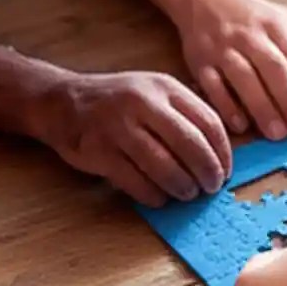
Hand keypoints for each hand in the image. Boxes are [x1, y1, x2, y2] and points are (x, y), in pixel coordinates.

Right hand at [30, 71, 231, 206]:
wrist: (61, 101)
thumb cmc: (119, 101)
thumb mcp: (155, 91)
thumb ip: (186, 113)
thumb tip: (221, 152)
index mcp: (165, 87)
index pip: (208, 122)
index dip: (223, 153)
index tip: (225, 172)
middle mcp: (143, 103)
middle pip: (191, 145)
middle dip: (207, 172)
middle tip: (211, 188)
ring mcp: (119, 126)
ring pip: (164, 166)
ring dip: (182, 186)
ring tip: (187, 194)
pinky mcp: (99, 151)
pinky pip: (135, 181)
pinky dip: (153, 195)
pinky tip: (160, 198)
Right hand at [176, 0, 286, 141]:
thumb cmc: (260, 21)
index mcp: (279, 26)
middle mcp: (251, 36)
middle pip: (275, 69)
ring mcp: (223, 48)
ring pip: (244, 77)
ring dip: (262, 107)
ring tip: (278, 134)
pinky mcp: (200, 61)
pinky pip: (212, 85)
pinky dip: (226, 106)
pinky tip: (241, 125)